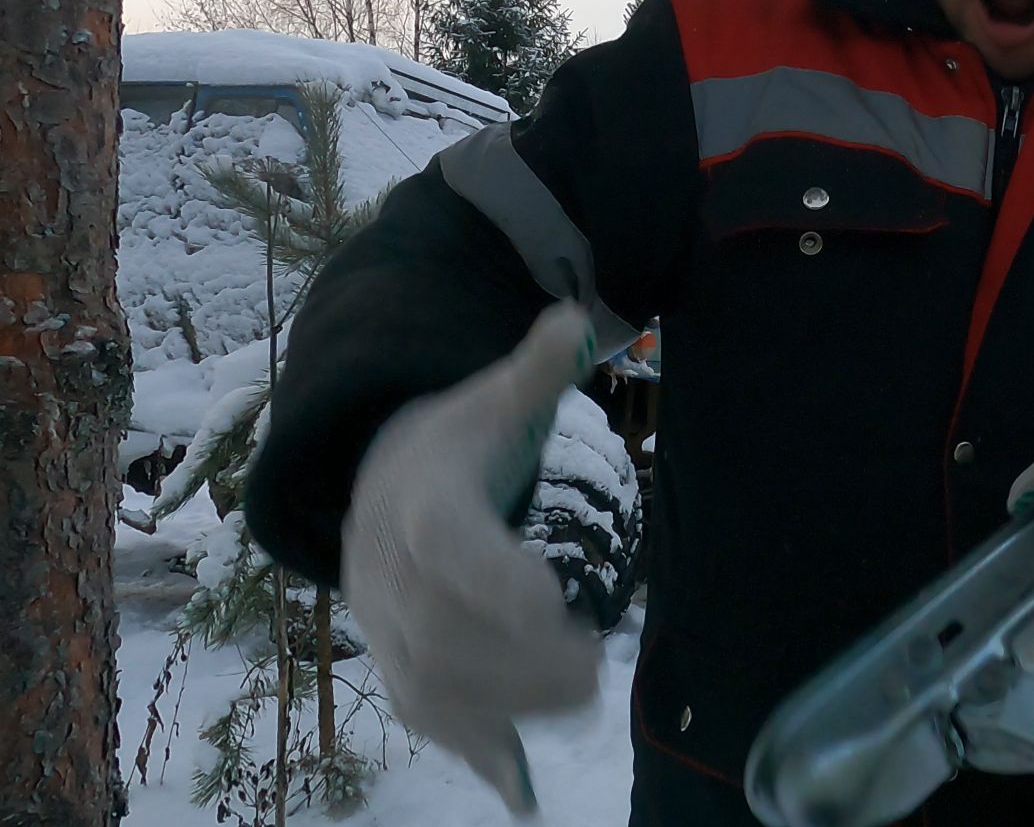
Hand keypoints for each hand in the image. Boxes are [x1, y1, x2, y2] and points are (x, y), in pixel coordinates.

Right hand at [341, 301, 604, 815]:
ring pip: (429, 683)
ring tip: (583, 703)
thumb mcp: (492, 397)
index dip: (490, 577)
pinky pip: (427, 717)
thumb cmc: (455, 441)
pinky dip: (474, 753)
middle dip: (514, 657)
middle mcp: (386, 571)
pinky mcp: (400, 666)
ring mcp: (385, 626)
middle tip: (593, 666)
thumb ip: (535, 368)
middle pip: (438, 628)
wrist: (377, 482)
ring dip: (504, 706)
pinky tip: (524, 790)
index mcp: (416, 501)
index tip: (550, 599)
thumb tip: (573, 318)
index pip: (444, 544)